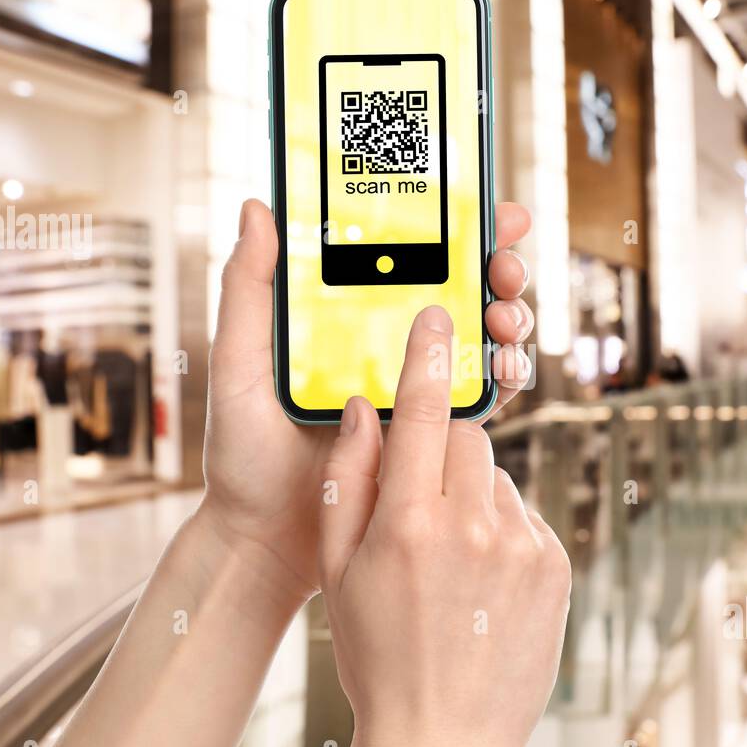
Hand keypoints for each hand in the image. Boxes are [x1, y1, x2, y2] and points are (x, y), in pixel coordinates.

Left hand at [200, 200, 535, 613]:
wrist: (265, 538)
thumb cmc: (242, 454)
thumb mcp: (238, 364)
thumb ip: (248, 291)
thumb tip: (259, 208)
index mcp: (347, 319)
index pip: (408, 258)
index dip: (455, 227)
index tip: (485, 207)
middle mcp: (386, 346)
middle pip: (459, 291)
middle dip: (496, 270)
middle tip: (503, 266)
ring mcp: (413, 390)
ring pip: (480, 338)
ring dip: (508, 317)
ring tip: (504, 318)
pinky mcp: (432, 435)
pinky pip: (481, 398)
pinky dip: (505, 375)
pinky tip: (506, 365)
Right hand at [318, 306, 570, 746]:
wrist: (442, 741)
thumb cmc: (378, 657)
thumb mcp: (339, 572)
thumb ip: (348, 482)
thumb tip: (364, 409)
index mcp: (410, 525)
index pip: (425, 413)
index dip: (429, 356)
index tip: (437, 314)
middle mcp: (475, 528)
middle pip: (469, 440)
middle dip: (444, 452)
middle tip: (421, 502)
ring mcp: (524, 549)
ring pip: (497, 480)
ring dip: (473, 497)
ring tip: (450, 563)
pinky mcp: (556, 568)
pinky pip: (525, 517)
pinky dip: (502, 529)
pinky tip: (481, 581)